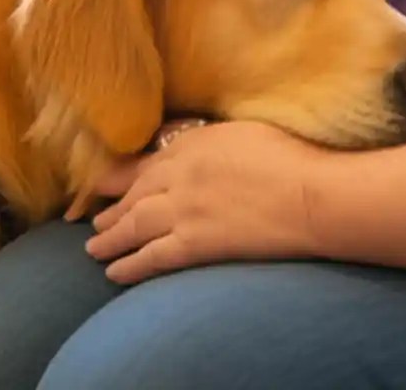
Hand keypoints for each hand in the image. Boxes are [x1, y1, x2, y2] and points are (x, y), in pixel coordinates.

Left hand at [84, 120, 331, 283]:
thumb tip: (196, 146)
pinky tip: (113, 273)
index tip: (107, 185)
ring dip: (110, 238)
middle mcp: (178, 176)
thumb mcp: (243, 132)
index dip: (123, 178)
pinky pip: (151, 257)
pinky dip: (129, 265)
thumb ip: (211, 140)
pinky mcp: (195, 244)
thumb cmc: (292, 157)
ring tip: (94, 249)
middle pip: (134, 195)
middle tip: (95, 220)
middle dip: (111, 209)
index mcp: (191, 145)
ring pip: (133, 226)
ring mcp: (183, 211)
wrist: (311, 194)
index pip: (147, 163)